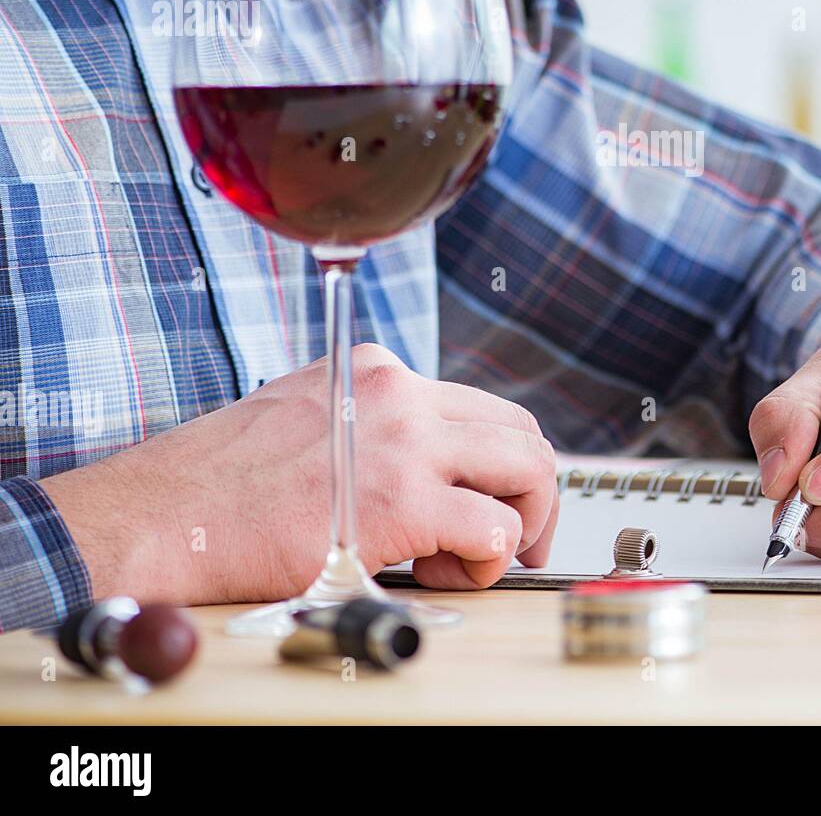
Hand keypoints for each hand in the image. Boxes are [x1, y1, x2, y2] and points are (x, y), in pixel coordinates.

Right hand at [43, 344, 558, 604]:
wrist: (161, 518)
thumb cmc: (220, 487)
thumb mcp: (307, 418)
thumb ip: (371, 430)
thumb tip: (427, 471)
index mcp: (378, 372)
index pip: (482, 408)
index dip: (500, 465)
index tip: (494, 502)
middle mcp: (402, 392)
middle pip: (521, 432)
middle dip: (533, 493)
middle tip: (517, 541)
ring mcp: (406, 440)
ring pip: (528, 468)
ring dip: (520, 525)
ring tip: (470, 561)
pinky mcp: (404, 499)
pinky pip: (494, 528)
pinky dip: (487, 560)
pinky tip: (438, 573)